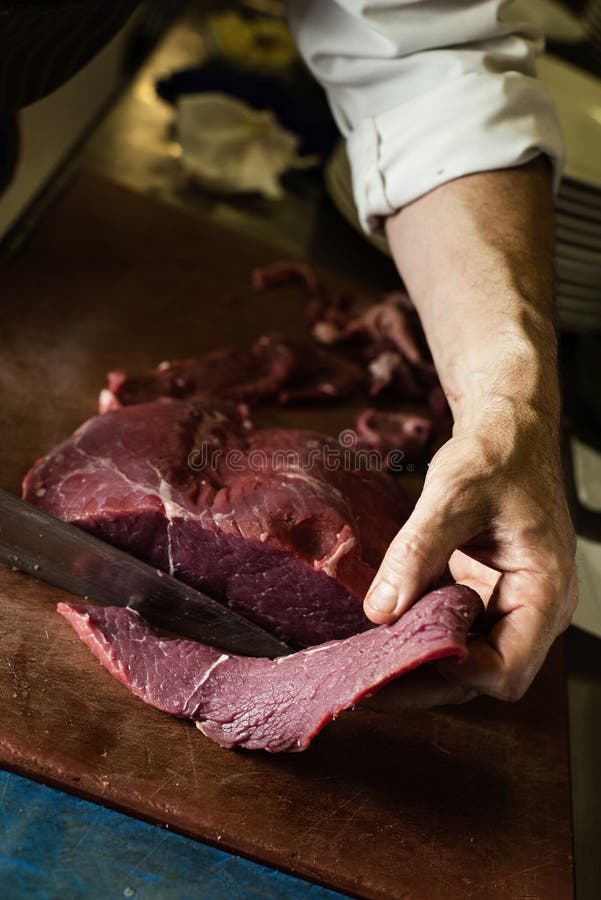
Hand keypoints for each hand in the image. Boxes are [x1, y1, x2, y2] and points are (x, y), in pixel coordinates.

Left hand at [363, 409, 577, 706]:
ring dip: (418, 664)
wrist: (507, 434)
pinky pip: (454, 633)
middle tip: (365, 679)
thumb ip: (416, 553)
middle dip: (425, 680)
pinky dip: (419, 637)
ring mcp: (509, 606)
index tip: (404, 652)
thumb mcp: (452, 496)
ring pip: (465, 662)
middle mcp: (533, 610)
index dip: (457, 672)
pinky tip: (382, 634)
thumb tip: (381, 611)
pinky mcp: (485, 597)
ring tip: (365, 661)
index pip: (508, 672)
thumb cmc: (497, 456)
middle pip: (482, 677)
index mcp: (544, 591)